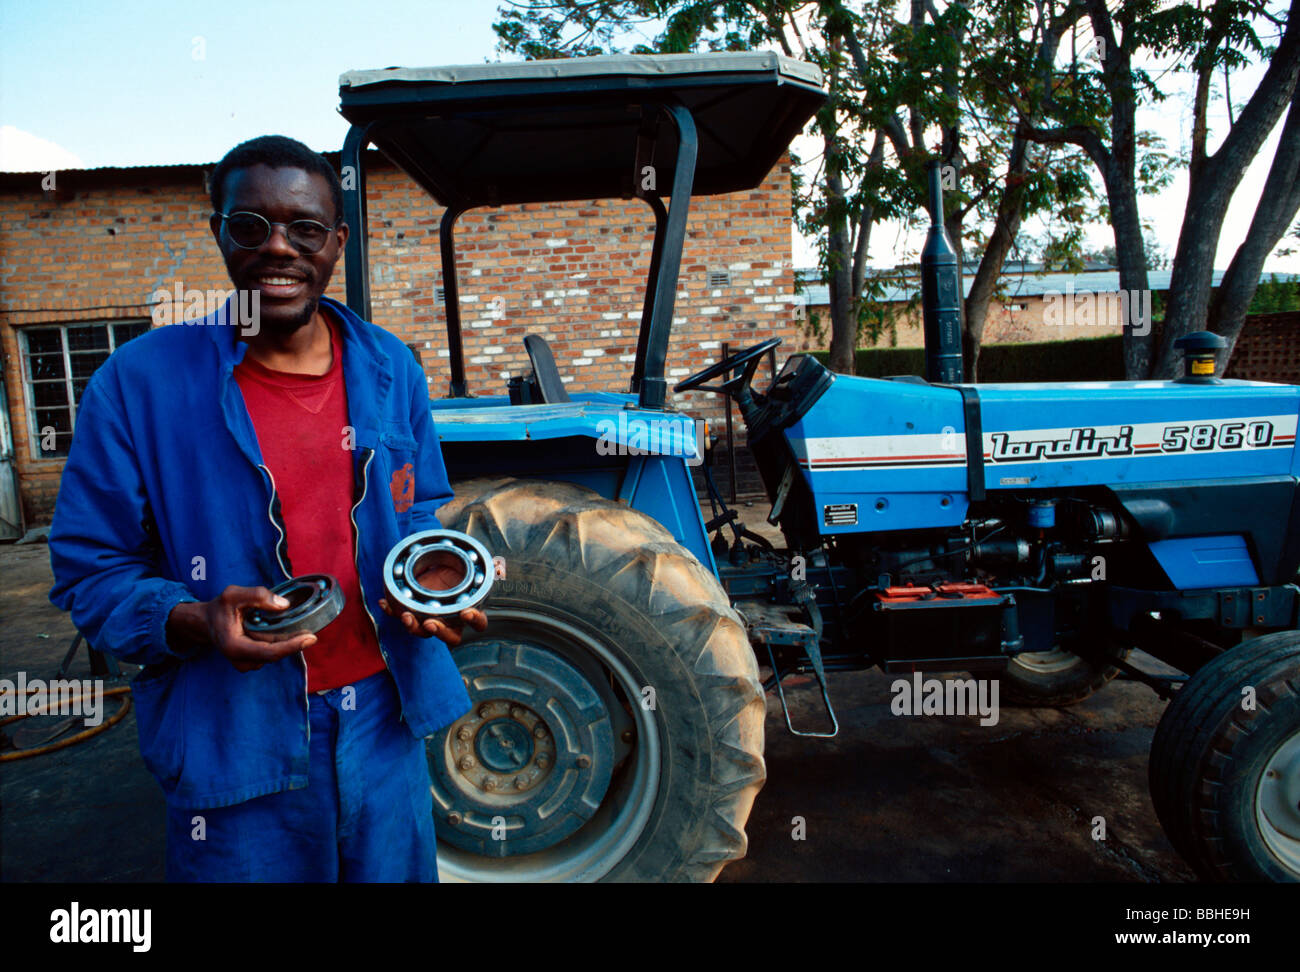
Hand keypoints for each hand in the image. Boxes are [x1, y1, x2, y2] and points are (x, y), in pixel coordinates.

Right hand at [167, 585, 316, 672]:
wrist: (206, 622)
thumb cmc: (219, 608)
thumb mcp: (233, 594)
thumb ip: (257, 596)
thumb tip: (284, 605)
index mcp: (235, 647)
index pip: (270, 652)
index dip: (292, 646)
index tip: (311, 638)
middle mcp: (241, 660)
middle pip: (276, 654)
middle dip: (295, 642)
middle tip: (312, 627)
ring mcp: (247, 663)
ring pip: (276, 653)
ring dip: (288, 641)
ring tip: (296, 626)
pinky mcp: (252, 661)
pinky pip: (272, 652)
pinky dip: (281, 642)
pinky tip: (285, 630)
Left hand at [379, 562, 487, 645]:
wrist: (434, 564)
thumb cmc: (455, 567)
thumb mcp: (467, 565)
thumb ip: (476, 565)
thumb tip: (494, 563)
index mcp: (469, 610)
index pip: (478, 623)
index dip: (474, 619)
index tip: (466, 612)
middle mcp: (451, 620)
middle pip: (450, 636)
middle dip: (440, 632)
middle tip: (431, 623)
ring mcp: (431, 618)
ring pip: (424, 632)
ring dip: (414, 627)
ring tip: (406, 616)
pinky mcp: (412, 612)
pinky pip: (402, 616)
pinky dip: (392, 611)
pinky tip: (385, 603)